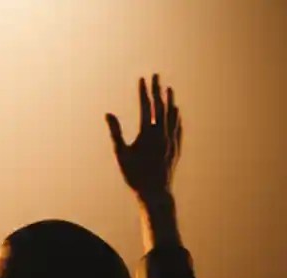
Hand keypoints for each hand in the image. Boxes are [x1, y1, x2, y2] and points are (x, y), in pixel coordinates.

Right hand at [106, 74, 182, 201]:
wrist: (155, 192)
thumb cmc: (134, 175)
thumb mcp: (121, 153)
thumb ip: (116, 132)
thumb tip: (108, 114)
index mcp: (147, 133)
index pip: (145, 106)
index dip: (143, 91)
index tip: (142, 79)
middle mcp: (162, 133)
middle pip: (160, 106)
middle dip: (157, 90)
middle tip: (156, 76)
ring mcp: (171, 139)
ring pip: (172, 115)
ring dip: (169, 101)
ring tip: (168, 89)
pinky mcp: (176, 147)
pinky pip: (178, 127)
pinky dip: (176, 117)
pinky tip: (176, 113)